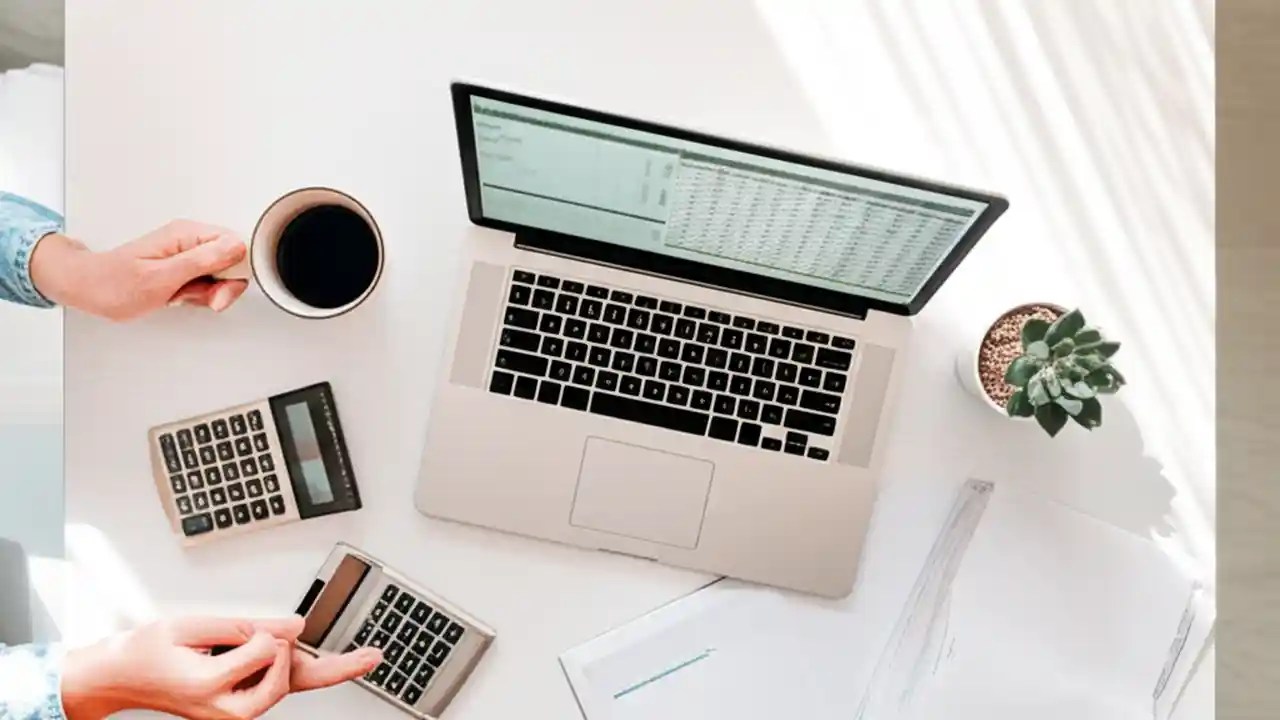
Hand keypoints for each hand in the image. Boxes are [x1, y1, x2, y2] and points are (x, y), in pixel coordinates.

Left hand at [29, 219, 249, 320]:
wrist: (88, 289)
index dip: (234, 272)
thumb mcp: (162, 277)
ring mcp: (186, 252)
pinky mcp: (182, 265)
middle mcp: (189, 239)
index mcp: (187, 234)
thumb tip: (236, 247)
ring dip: (205, 293)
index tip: (218, 292)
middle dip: (220, 287)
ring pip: (219, 274)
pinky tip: (177, 295)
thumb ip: (202, 261)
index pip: (236, 245)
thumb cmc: (114, 284)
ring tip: (178, 295)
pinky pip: (205, 281)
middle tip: (194, 296)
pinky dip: (195, 294)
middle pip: (231, 261)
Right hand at [60, 616, 381, 719]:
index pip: (264, 653)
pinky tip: (323, 659)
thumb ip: (245, 627)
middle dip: (311, 660)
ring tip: (355, 656)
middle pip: (288, 683)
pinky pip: (277, 689)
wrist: (119, 677)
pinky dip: (295, 670)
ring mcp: (232, 714)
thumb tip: (295, 627)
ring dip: (307, 665)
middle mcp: (225, 709)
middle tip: (371, 655)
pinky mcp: (239, 708)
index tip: (262, 623)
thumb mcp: (192, 625)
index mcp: (208, 686)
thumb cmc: (146, 650)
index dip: (267, 631)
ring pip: (287, 687)